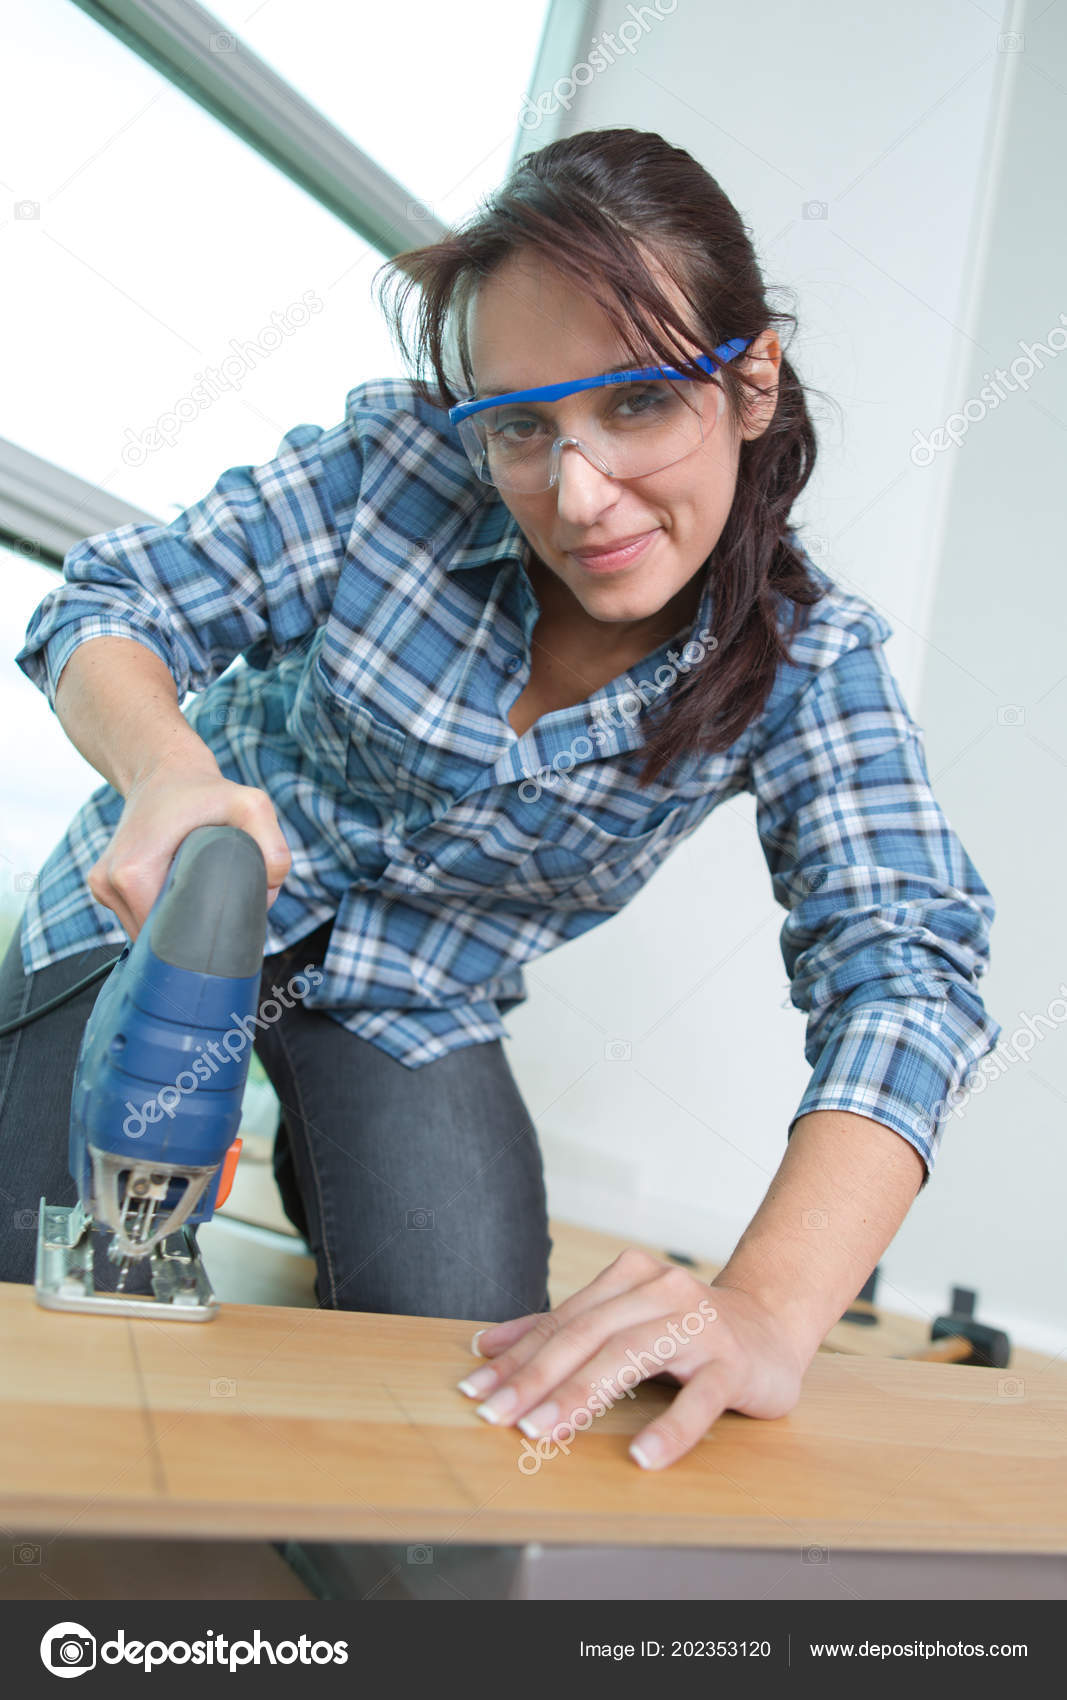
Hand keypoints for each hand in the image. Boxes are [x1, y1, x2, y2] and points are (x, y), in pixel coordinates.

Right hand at [88, 754, 291, 938]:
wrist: (163, 772)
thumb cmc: (204, 791)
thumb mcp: (250, 806)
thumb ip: (271, 847)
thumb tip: (269, 889)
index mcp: (132, 873)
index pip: (164, 939)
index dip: (199, 940)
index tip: (224, 927)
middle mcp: (109, 883)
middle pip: (153, 941)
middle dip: (189, 936)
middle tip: (220, 912)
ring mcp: (102, 887)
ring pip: (144, 933)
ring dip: (173, 926)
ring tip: (200, 898)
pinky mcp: (105, 887)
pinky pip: (137, 918)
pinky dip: (160, 913)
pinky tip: (181, 892)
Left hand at [456, 1247, 812, 1469]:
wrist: (770, 1324)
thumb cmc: (683, 1329)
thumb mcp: (621, 1320)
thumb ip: (560, 1331)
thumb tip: (488, 1347)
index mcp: (629, 1276)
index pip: (563, 1320)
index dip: (517, 1357)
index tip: (474, 1389)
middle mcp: (662, 1291)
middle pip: (588, 1335)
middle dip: (537, 1378)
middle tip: (498, 1416)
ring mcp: (700, 1325)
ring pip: (632, 1356)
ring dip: (583, 1395)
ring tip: (544, 1433)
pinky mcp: (734, 1363)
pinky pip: (700, 1398)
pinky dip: (671, 1428)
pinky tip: (642, 1457)